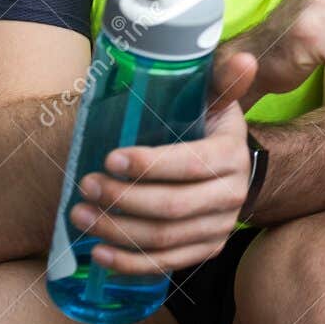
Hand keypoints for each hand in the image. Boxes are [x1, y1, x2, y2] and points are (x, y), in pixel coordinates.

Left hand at [71, 52, 257, 273]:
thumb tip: (245, 59)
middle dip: (122, 199)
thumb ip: (222, 80)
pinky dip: (129, 263)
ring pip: (163, 239)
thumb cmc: (210, 128)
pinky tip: (98, 252)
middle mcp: (231, 196)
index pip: (190, 165)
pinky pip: (165, 264)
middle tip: (85, 185)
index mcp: (232, 156)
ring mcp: (219, 228)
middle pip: (172, 208)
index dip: (149, 165)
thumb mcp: (215, 101)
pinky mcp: (205, 250)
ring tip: (79, 215)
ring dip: (116, 230)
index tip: (110, 157)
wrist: (234, 169)